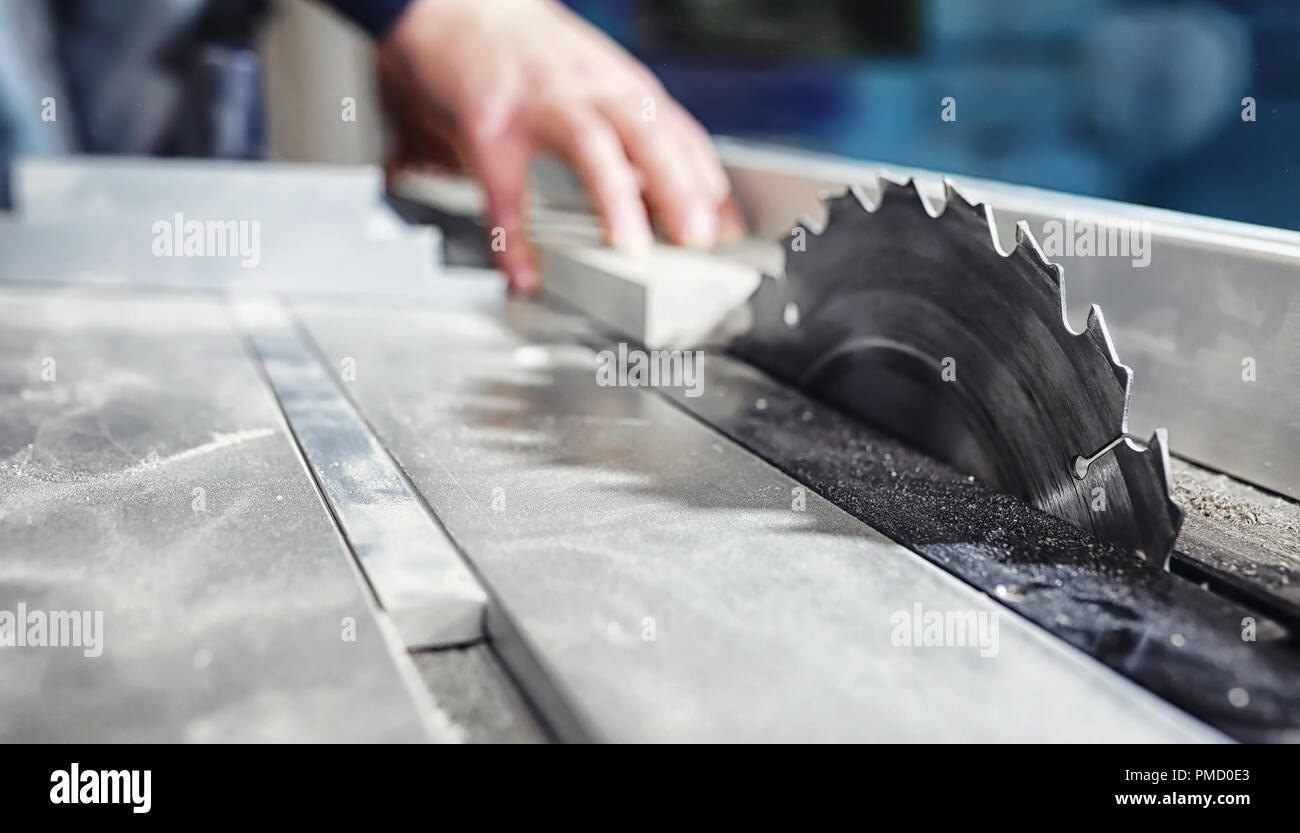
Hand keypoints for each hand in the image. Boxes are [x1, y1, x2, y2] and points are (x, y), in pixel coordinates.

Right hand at [379, 0, 743, 291]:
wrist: (457, 8)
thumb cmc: (530, 57)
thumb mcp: (592, 81)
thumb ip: (628, 132)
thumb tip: (668, 193)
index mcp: (617, 86)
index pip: (676, 132)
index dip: (705, 180)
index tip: (728, 229)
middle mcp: (588, 90)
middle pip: (647, 134)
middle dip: (679, 186)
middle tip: (699, 237)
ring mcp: (540, 104)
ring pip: (591, 146)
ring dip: (616, 197)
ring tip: (630, 247)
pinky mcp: (489, 126)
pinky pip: (505, 189)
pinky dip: (514, 236)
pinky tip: (522, 269)